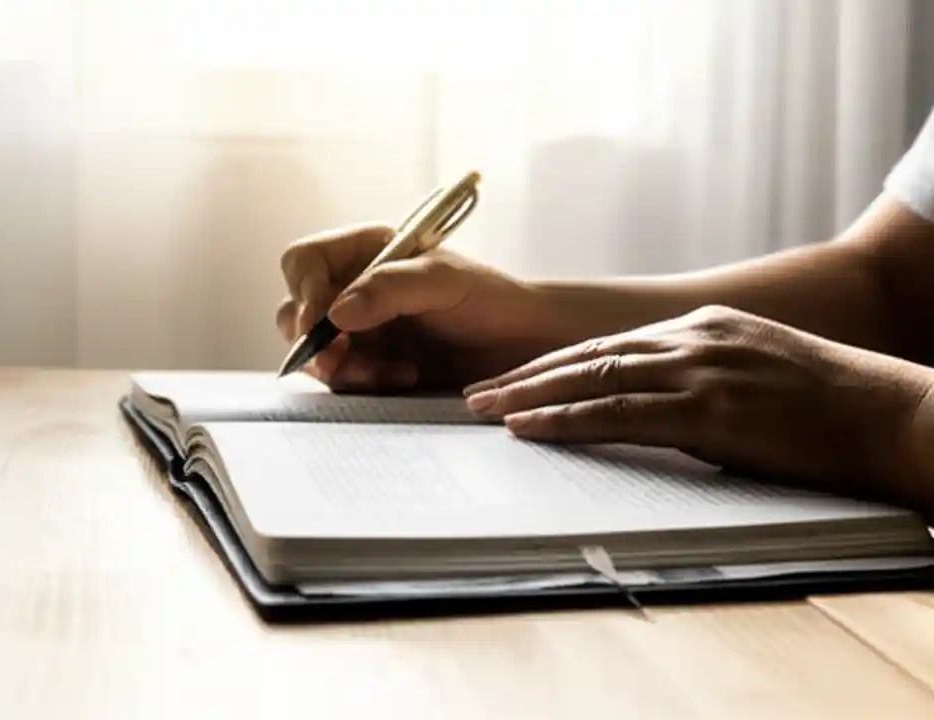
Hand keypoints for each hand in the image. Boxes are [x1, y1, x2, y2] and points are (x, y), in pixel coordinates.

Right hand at [276, 224, 556, 391]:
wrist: (521, 348)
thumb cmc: (491, 301)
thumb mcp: (445, 283)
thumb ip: (390, 288)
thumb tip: (336, 313)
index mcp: (365, 252)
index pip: (304, 261)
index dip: (303, 288)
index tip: (321, 321)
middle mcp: (352, 288)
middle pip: (295, 310)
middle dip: (315, 339)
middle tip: (341, 360)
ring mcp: (357, 331)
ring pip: (314, 352)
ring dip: (343, 367)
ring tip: (393, 372)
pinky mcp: (367, 367)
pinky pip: (340, 380)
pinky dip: (362, 383)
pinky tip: (404, 378)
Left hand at [464, 305, 933, 503]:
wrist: (894, 414)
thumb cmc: (831, 405)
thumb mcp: (756, 374)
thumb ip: (701, 383)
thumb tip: (658, 413)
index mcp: (703, 326)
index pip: (609, 344)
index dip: (555, 363)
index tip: (514, 378)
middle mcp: (693, 337)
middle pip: (587, 353)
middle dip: (526, 375)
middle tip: (475, 393)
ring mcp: (700, 370)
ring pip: (592, 377)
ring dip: (529, 396)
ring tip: (482, 412)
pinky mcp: (709, 410)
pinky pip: (618, 413)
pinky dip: (565, 420)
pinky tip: (528, 429)